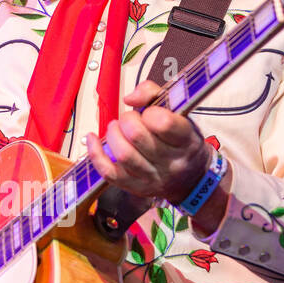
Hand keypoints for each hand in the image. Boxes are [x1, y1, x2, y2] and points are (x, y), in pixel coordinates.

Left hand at [85, 80, 231, 235]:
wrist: (191, 179)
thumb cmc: (181, 142)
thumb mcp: (179, 113)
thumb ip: (154, 94)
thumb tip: (130, 98)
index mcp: (186, 140)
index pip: (163, 123)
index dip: (149, 112)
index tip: (148, 112)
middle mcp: (171, 162)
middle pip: (137, 136)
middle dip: (127, 121)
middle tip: (130, 120)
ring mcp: (153, 178)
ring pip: (123, 155)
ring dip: (113, 135)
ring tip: (117, 129)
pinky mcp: (136, 188)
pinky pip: (109, 173)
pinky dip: (96, 154)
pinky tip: (92, 139)